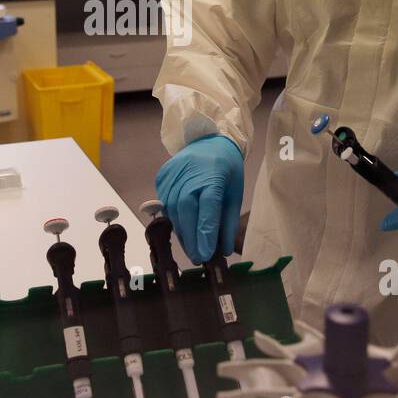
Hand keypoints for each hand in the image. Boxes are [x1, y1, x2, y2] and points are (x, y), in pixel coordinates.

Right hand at [155, 134, 243, 263]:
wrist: (209, 140)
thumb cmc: (226, 168)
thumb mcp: (235, 194)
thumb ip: (228, 222)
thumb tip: (223, 250)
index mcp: (212, 176)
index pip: (207, 209)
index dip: (205, 234)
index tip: (205, 254)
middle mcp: (189, 175)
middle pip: (186, 211)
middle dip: (191, 238)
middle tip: (198, 257)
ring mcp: (173, 174)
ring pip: (173, 210)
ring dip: (182, 231)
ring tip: (191, 247)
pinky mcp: (162, 176)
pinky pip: (165, 203)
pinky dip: (173, 218)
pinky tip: (182, 228)